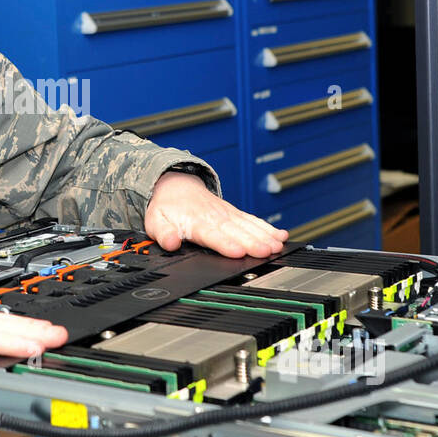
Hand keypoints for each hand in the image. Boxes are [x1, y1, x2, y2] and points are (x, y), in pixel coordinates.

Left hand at [144, 171, 288, 257]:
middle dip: (252, 241)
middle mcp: (214, 217)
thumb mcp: (155, 221)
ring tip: (277, 245)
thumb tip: (170, 242)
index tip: (238, 251)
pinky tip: (281, 236)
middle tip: (267, 251)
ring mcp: (227, 214)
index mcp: (195, 222)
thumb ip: (163, 233)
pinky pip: (253, 220)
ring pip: (248, 225)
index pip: (212, 235)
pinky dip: (268, 228)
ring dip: (264, 235)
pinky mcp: (235, 214)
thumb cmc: (167, 207)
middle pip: (236, 231)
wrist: (175, 185)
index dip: (225, 243)